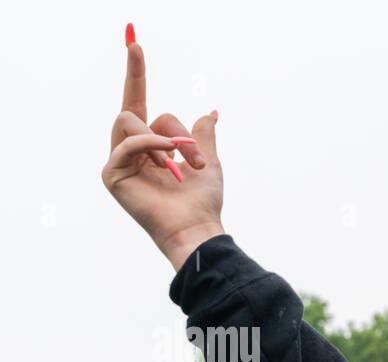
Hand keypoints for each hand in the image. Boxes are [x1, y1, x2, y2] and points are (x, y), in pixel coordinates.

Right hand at [103, 26, 225, 270]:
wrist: (196, 226)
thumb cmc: (203, 200)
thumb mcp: (209, 160)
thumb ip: (202, 135)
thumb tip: (208, 113)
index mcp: (150, 144)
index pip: (139, 101)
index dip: (136, 73)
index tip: (134, 41)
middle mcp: (130, 149)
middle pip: (136, 109)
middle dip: (172, 129)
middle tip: (197, 156)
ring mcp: (119, 161)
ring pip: (130, 122)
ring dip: (165, 140)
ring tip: (185, 164)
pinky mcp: (111, 173)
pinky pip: (129, 141)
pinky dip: (153, 146)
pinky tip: (170, 162)